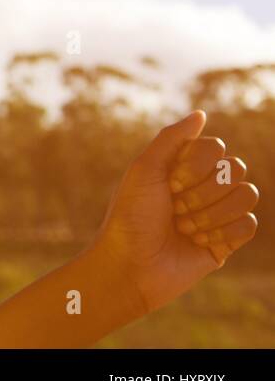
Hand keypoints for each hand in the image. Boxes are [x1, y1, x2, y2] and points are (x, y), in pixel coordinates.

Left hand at [91, 110, 258, 314]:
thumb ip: (171, 138)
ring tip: (186, 226)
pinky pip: (250, 224)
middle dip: (203, 191)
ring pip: (247, 195)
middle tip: (175, 209)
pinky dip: (224, 233)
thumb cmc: (131, 215)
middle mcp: (203, 186)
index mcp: (182, 166)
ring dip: (213, 213)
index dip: (196, 165)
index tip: (170, 183)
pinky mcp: (227, 241)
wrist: (131, 265)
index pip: (216, 147)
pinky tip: (199, 242)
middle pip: (235, 169)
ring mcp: (217, 213)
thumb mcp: (144, 169)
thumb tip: (201, 114)